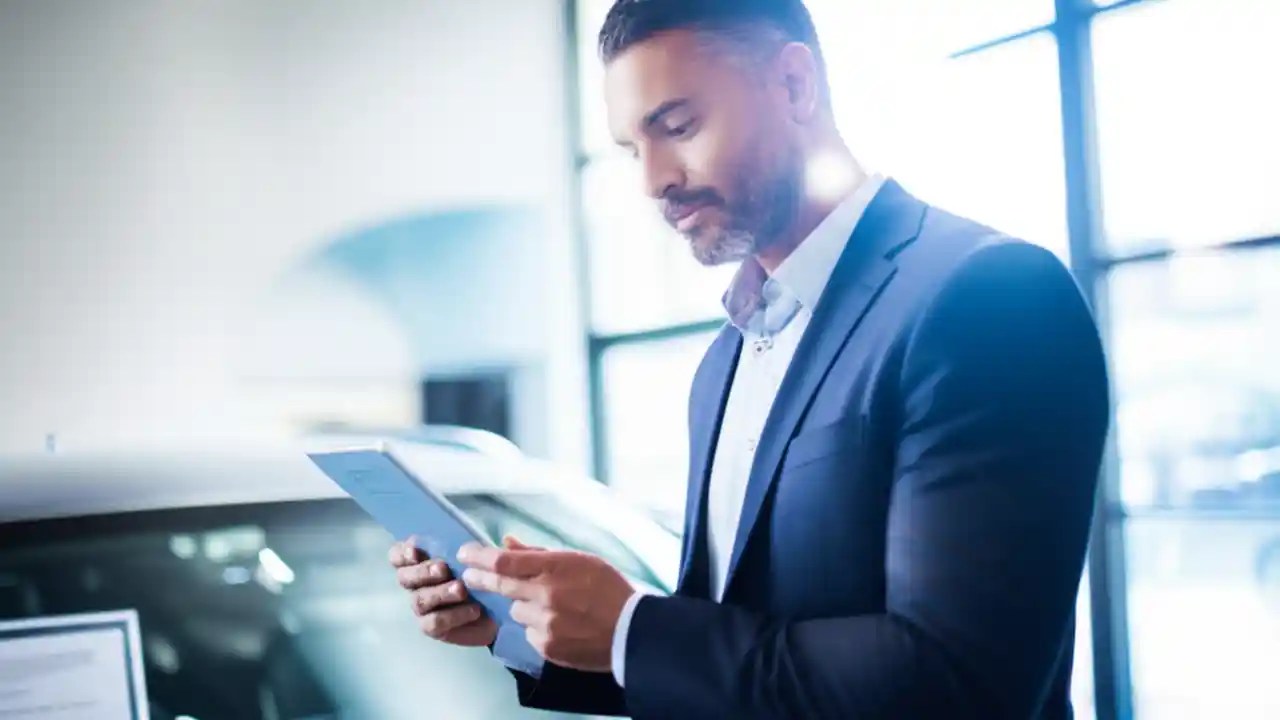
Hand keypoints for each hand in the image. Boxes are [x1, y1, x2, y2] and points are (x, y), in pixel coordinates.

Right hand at [388, 536, 495, 646]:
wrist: (499, 614)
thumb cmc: (485, 579)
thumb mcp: (489, 561)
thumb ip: (496, 551)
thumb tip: (507, 540)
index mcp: (422, 562)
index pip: (398, 556)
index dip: (402, 553)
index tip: (416, 551)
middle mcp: (417, 584)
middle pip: (405, 577)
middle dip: (423, 572)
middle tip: (443, 569)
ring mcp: (423, 607)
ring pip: (420, 600)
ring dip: (440, 593)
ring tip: (461, 590)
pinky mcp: (433, 628)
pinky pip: (434, 622)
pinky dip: (453, 615)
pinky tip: (473, 610)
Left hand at [457, 540, 633, 672]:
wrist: (631, 631)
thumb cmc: (608, 589)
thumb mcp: (580, 560)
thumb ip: (539, 553)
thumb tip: (507, 542)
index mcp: (555, 568)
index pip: (504, 561)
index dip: (479, 557)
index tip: (465, 554)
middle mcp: (546, 595)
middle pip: (499, 585)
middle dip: (480, 579)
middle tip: (470, 576)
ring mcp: (545, 623)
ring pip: (516, 611)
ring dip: (523, 605)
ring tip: (550, 606)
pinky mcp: (547, 646)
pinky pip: (529, 632)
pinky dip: (537, 627)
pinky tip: (559, 624)